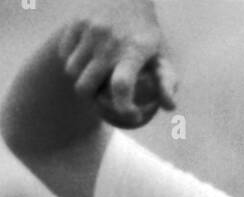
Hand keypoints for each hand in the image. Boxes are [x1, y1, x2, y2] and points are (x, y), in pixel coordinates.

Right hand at [59, 4, 176, 128]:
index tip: (134, 114)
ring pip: (72, 73)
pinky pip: (65, 55)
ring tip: (96, 77)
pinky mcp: (74, 24)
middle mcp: (108, 42)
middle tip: (106, 97)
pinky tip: (87, 59)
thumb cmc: (144, 32)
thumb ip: (166, 81)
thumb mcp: (159, 53)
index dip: (123, 108)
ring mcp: (89, 32)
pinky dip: (73, 62)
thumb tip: (169, 106)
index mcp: (132, 51)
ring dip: (82, 80)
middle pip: (86, 87)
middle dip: (93, 99)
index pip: (121, 86)